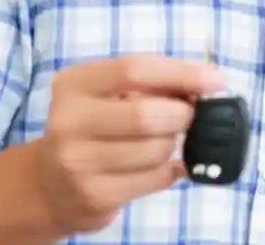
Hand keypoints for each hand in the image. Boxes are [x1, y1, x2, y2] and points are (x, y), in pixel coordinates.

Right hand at [35, 55, 223, 233]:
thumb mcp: (108, 94)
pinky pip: (156, 178)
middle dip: (182, 114)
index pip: (134, 70)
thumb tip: (208, 83)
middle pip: (146, 114)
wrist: (49, 184)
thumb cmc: (94, 127)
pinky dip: (171, 170)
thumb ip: (151, 84)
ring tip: (163, 140)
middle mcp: (68, 122)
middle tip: (190, 115)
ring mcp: (78, 162)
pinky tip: (161, 165)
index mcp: (73, 84)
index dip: (181, 73)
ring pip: (156, 149)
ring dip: (174, 144)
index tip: (215, 79)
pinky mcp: (95, 195)